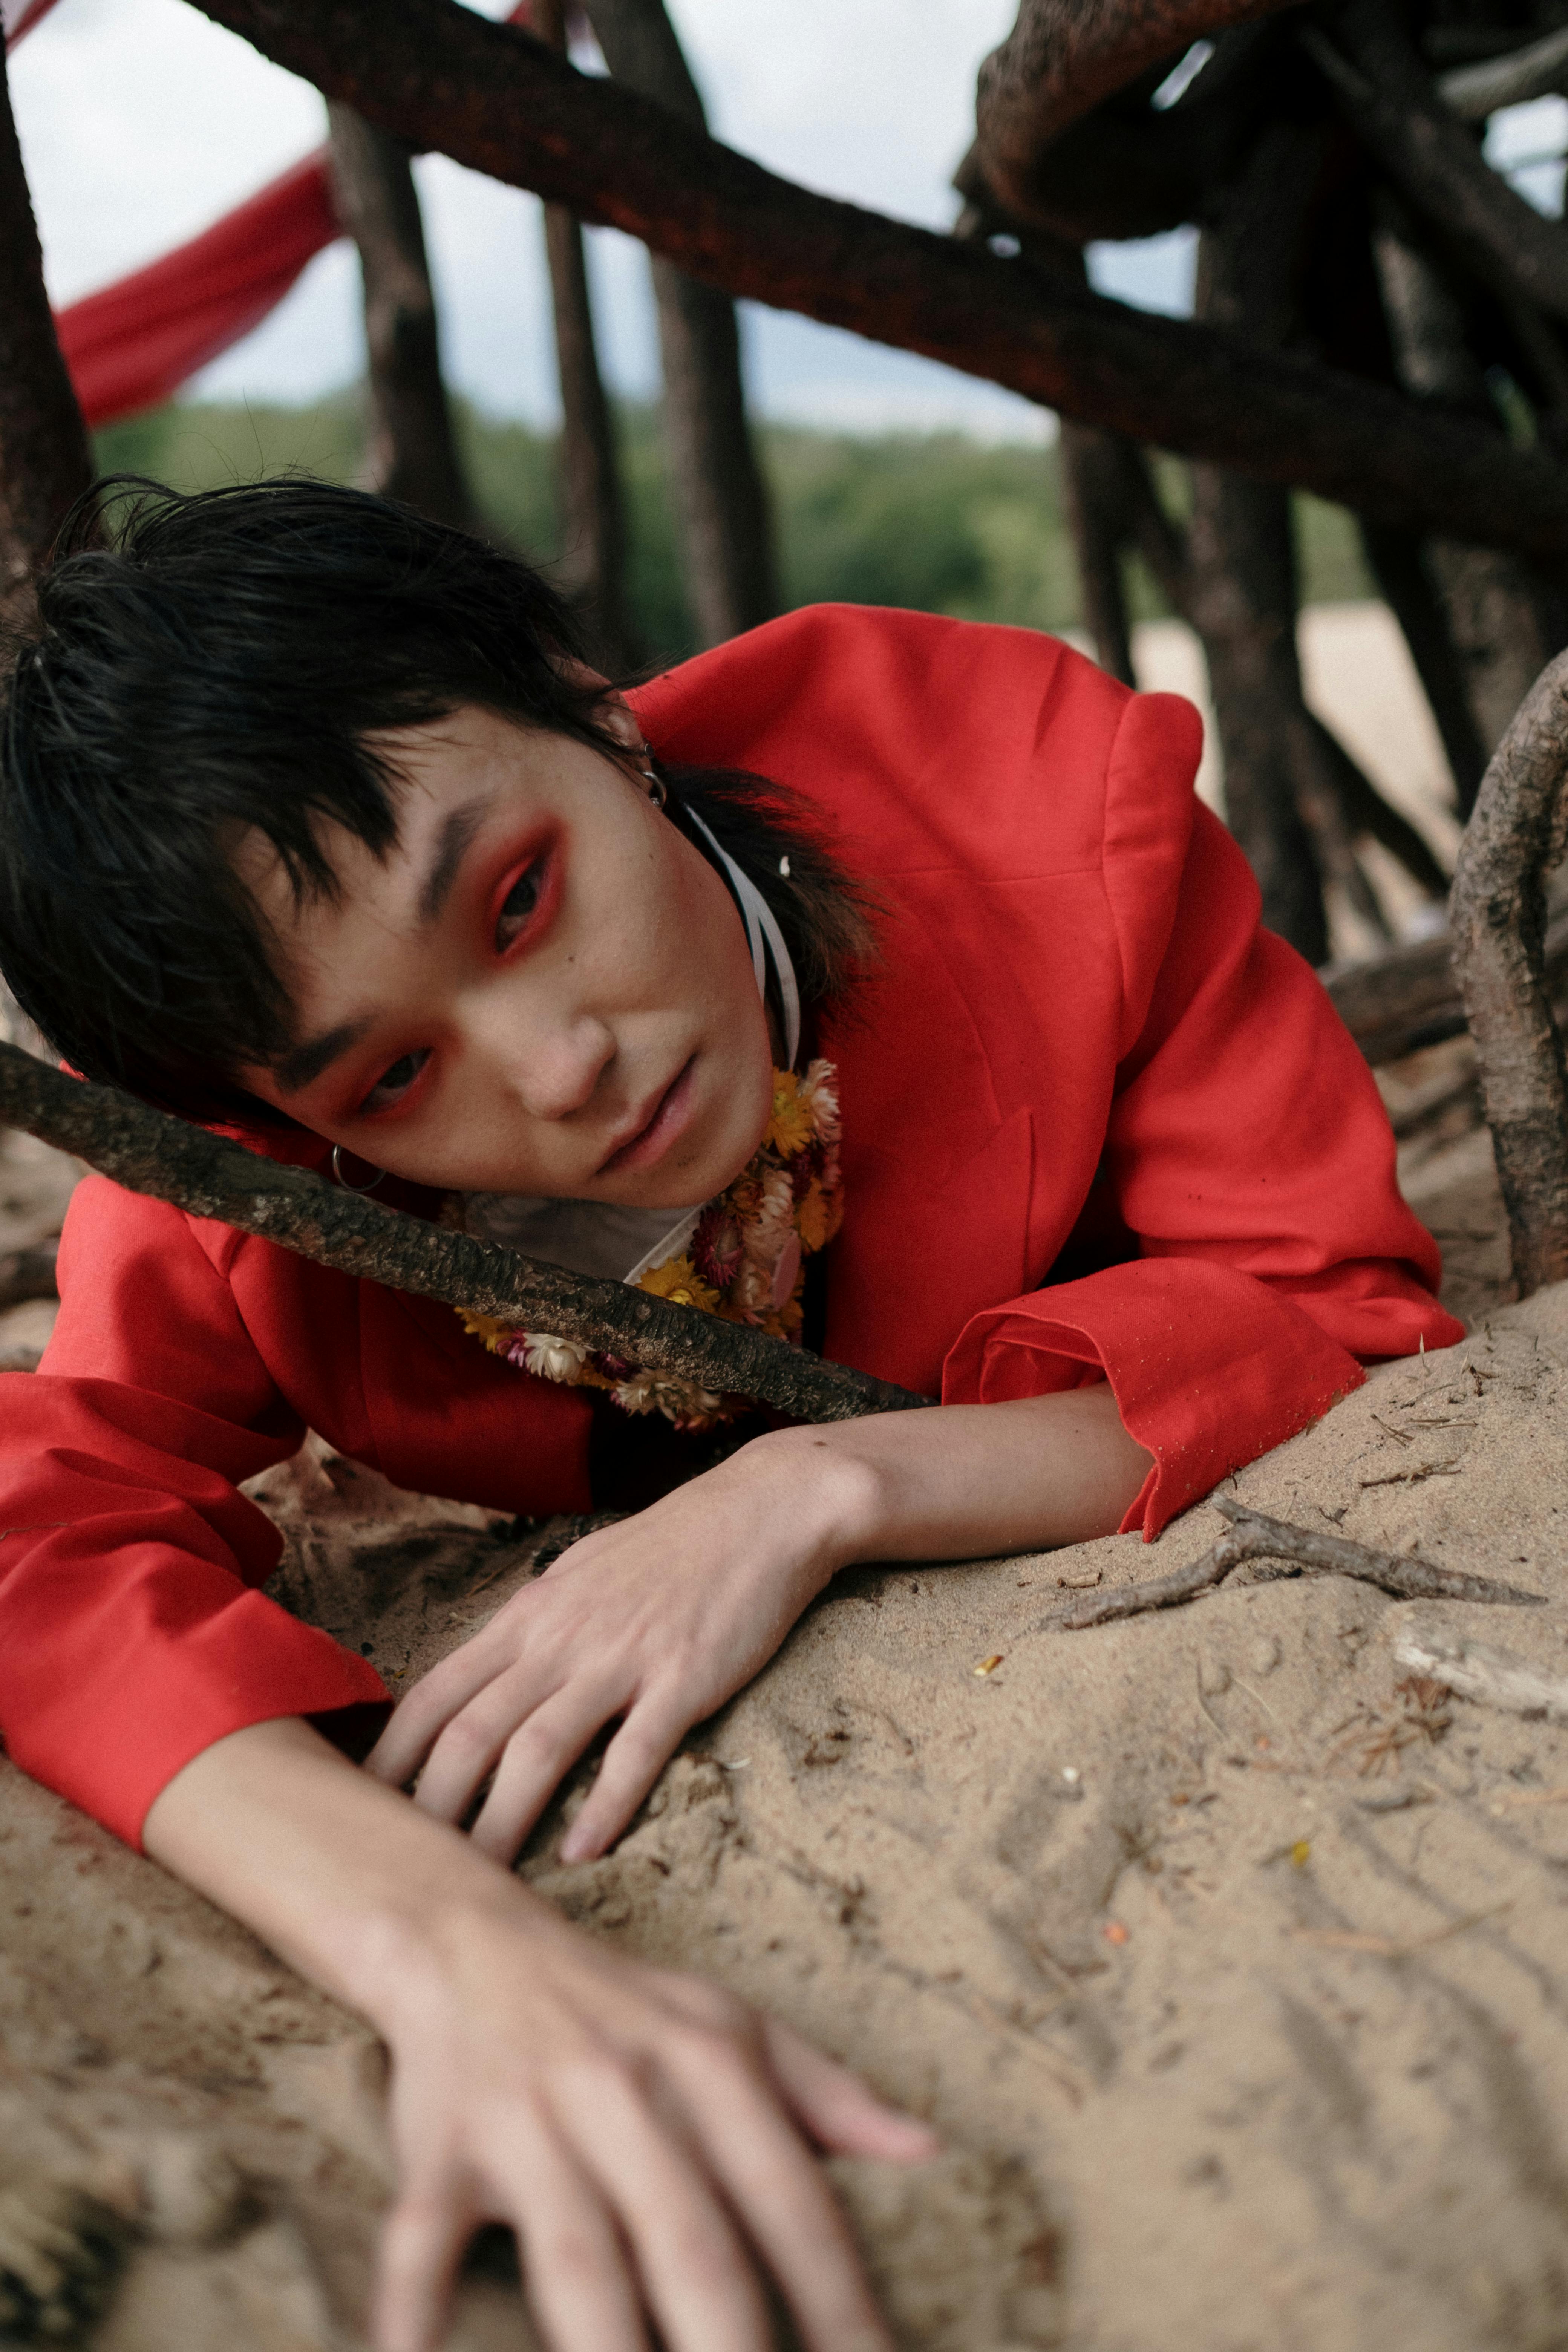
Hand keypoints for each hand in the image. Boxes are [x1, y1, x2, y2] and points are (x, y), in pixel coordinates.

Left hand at [366, 1430, 872, 1863]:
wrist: (760, 1511)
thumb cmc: (669, 1550)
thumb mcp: (579, 1578)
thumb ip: (531, 1632)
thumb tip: (485, 1684)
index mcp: (529, 1617)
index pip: (435, 1694)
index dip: (393, 1758)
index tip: (363, 1814)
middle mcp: (561, 1639)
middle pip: (473, 1731)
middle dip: (433, 1809)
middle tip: (412, 1872)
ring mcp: (622, 1658)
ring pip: (540, 1749)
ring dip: (504, 1822)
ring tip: (483, 1883)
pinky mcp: (683, 1677)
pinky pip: (635, 1750)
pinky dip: (606, 1805)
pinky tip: (583, 1852)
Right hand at [375, 1891, 935, 2351]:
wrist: (472, 1939)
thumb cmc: (626, 2004)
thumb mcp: (738, 2026)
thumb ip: (832, 2096)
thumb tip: (931, 2155)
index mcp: (709, 2068)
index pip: (792, 2205)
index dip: (841, 2303)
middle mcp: (624, 2095)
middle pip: (692, 2248)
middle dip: (734, 2351)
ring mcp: (529, 2124)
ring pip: (576, 2262)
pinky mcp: (441, 2149)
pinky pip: (422, 2241)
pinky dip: (412, 2314)